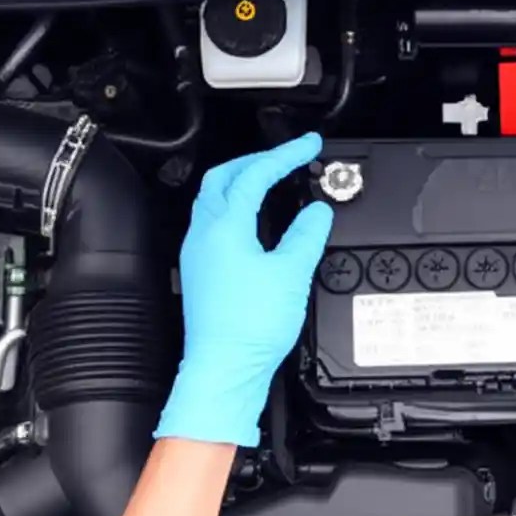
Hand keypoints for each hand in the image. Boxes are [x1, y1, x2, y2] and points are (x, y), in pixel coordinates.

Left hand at [156, 133, 333, 445]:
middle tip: (285, 157)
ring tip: (270, 181)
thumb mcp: (292, 274)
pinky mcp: (202, 272)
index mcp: (224, 228)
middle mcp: (204, 236)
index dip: (284, 155)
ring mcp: (198, 254)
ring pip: (214, 200)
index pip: (254, 175)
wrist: (225, 369)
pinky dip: (236, 209)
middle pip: (223, 178)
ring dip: (242, 183)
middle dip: (255, 161)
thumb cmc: (249, 329)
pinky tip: (255, 223)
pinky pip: (214, 224)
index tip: (308, 146)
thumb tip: (316, 213)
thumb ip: (306, 235)